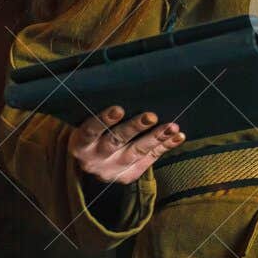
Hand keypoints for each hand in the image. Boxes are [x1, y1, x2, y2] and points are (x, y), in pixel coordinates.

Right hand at [69, 106, 185, 184]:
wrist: (89, 161)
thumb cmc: (92, 132)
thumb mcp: (87, 122)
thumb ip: (101, 109)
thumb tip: (124, 81)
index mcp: (80, 144)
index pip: (91, 130)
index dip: (104, 120)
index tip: (119, 109)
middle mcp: (93, 160)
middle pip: (115, 142)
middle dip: (134, 128)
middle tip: (151, 116)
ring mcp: (110, 171)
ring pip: (135, 153)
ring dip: (155, 138)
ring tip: (171, 127)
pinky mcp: (126, 177)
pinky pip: (148, 160)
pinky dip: (164, 147)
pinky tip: (178, 137)